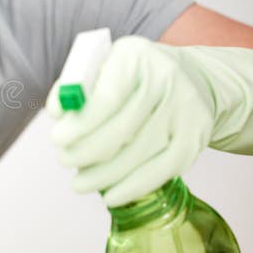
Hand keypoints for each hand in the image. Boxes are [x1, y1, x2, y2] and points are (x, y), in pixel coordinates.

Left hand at [45, 36, 214, 206]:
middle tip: (64, 160)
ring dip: (103, 175)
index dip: (81, 123)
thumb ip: (77, 87)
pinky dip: (133, 188)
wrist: (191, 78)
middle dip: (85, 152)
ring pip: (139, 154)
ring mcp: (186, 110)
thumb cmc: (133, 76)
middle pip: (122, 129)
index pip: (107, 97)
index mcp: (136, 56)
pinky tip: (110, 195)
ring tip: (78, 182)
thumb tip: (57, 112)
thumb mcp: (104, 66)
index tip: (56, 139)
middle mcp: (166, 80)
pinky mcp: (196, 137)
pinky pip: (162, 171)